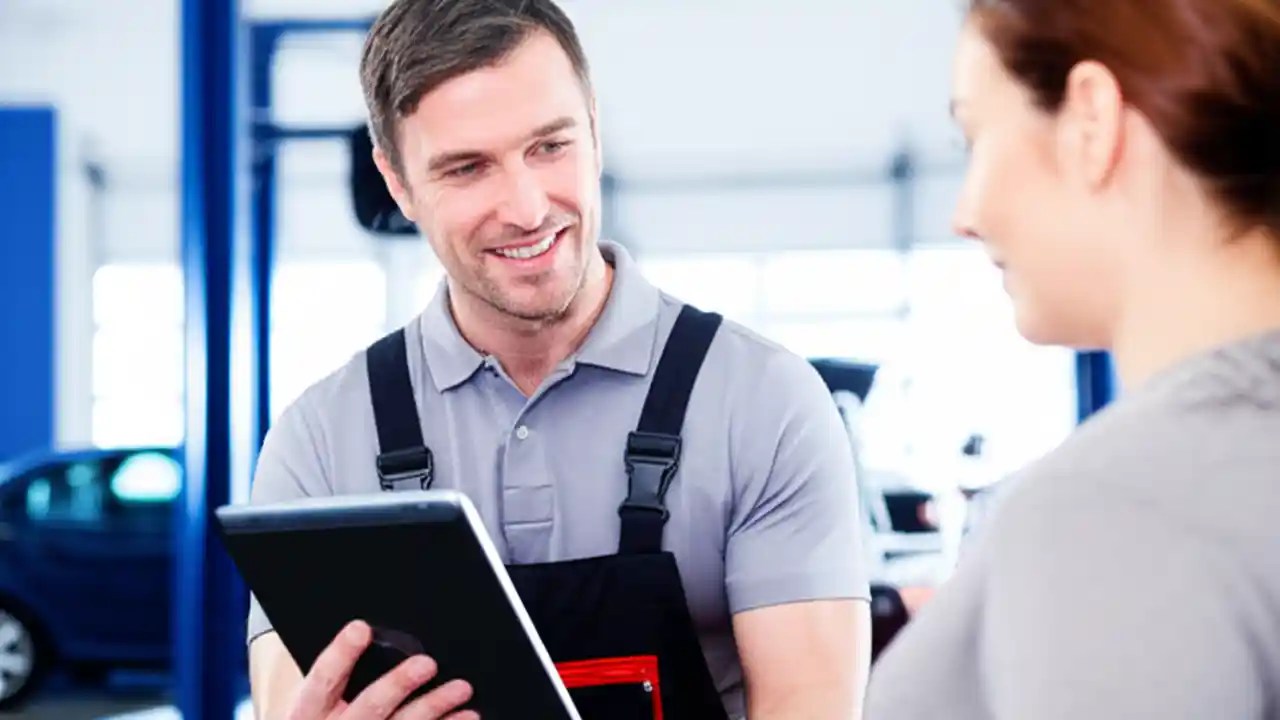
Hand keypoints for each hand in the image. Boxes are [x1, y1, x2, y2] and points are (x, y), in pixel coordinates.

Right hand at [286, 620, 477, 719]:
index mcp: (308, 711)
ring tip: (462, 688)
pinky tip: (466, 716)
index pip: (322, 680)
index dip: (340, 654)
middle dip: (398, 684)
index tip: (360, 628)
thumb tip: (365, 627)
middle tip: (427, 663)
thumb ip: (339, 673)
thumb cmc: (322, 717)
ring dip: (434, 707)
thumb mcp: (315, 701)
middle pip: (369, 708)